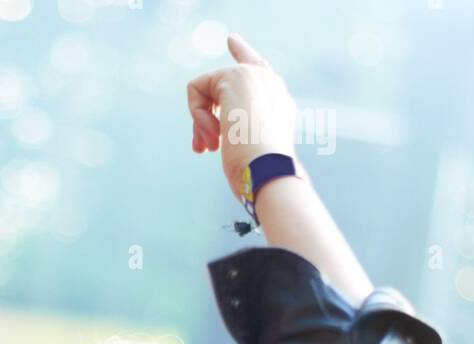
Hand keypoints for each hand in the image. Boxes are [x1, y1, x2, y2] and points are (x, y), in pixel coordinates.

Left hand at [187, 33, 297, 201]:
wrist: (268, 171)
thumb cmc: (257, 174)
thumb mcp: (247, 156)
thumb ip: (233, 137)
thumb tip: (202, 143)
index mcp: (277, 100)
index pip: (258, 68)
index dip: (242, 52)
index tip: (231, 39)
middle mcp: (268, 81)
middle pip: (221, 85)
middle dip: (205, 119)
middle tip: (204, 149)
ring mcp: (252, 75)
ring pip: (206, 90)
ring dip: (201, 122)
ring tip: (212, 146)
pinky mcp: (233, 77)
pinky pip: (196, 90)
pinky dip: (197, 117)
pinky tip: (213, 136)